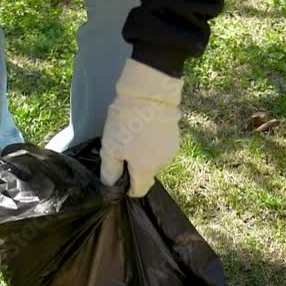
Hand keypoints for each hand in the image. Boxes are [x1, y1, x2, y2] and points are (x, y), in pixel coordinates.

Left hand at [100, 59, 183, 197]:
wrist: (150, 94)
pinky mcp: (176, 136)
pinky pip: (161, 147)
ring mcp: (172, 150)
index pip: (139, 191)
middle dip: (135, 167)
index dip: (127, 187)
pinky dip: (153, 144)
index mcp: (146, 171)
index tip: (118, 175)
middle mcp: (162, 165)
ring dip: (145, 155)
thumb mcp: (111, 148)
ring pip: (154, 160)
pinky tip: (144, 130)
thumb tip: (110, 185)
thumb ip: (110, 170)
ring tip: (133, 137)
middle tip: (122, 149)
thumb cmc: (127, 124)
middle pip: (146, 174)